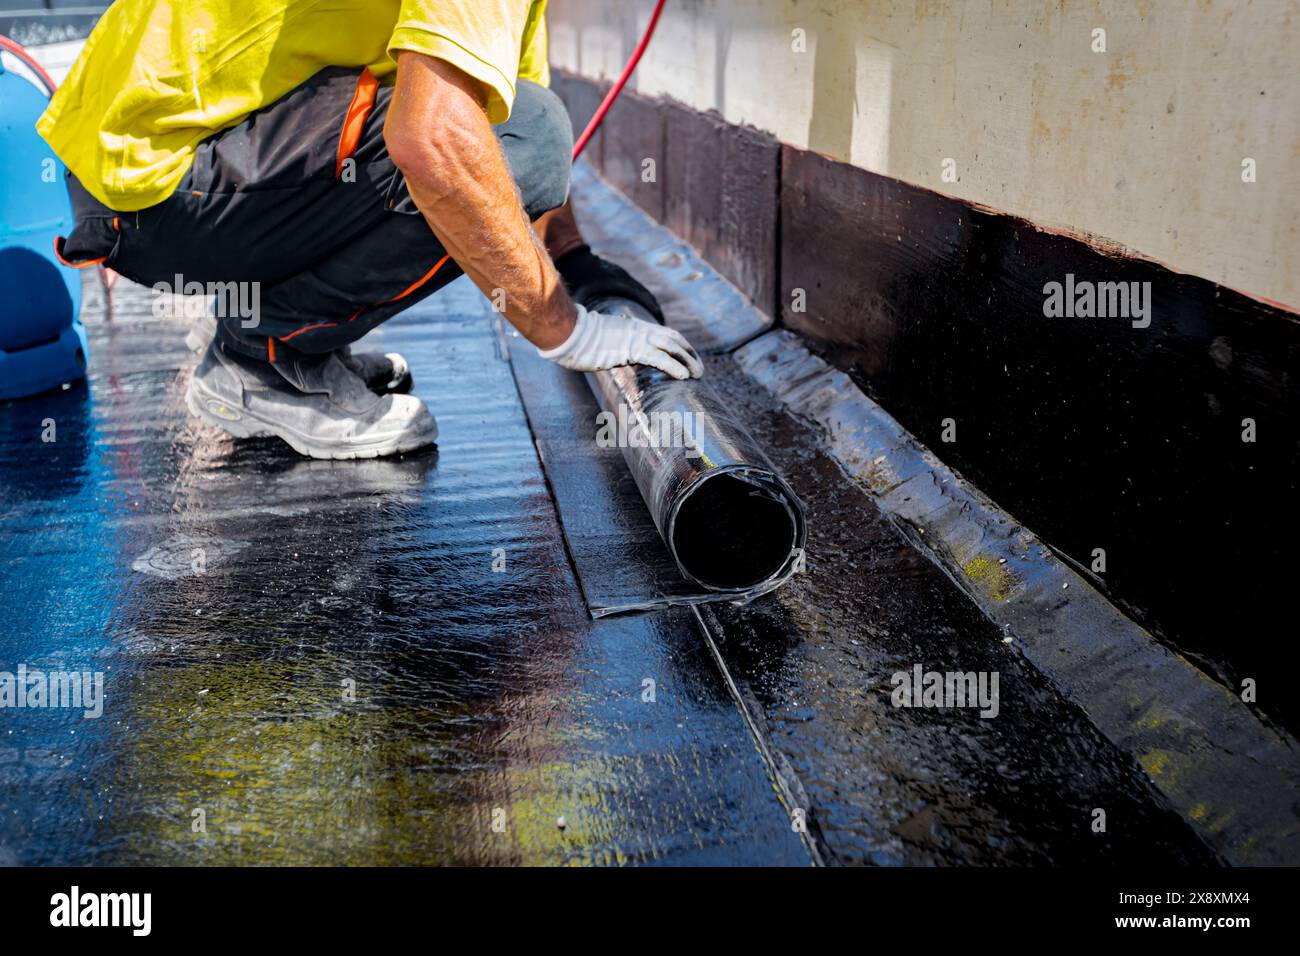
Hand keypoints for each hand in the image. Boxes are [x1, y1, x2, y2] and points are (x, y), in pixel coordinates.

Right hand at [538, 304, 703, 379]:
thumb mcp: (600, 341)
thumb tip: (609, 354)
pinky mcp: (631, 349)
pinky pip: (659, 358)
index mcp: (634, 327)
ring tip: (698, 374)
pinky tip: (684, 376)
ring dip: (688, 361)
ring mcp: (636, 338)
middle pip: (673, 339)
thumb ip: (611, 345)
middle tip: (700, 369)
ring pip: (671, 347)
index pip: (664, 334)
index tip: (690, 358)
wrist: (569, 333)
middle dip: (689, 354)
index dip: (680, 345)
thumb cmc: (578, 340)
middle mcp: (639, 330)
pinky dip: (674, 366)